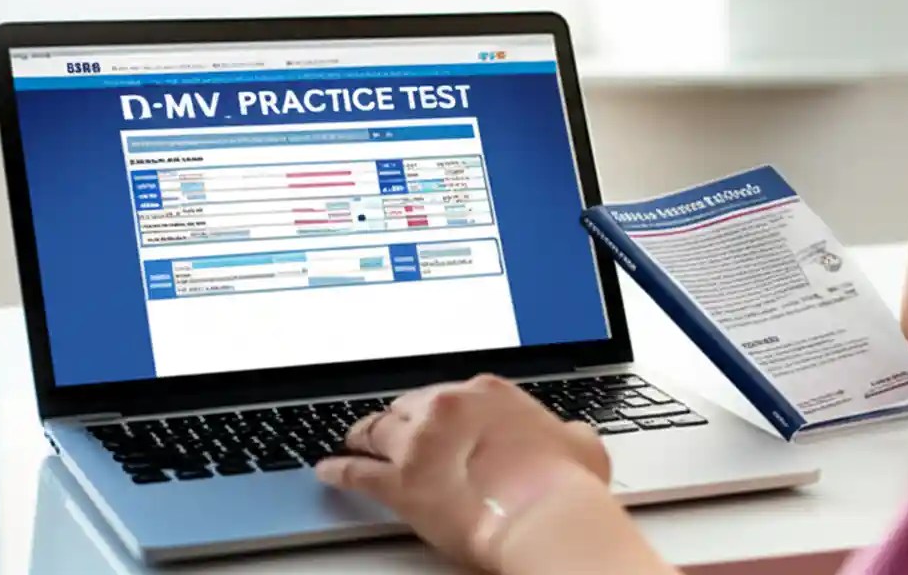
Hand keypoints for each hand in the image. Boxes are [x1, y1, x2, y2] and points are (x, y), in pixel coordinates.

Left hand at [315, 375, 611, 569]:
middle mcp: (447, 408)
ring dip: (362, 436)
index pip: (448, 394)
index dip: (438, 410)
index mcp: (487, 392)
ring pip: (376, 432)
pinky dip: (338, 470)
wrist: (544, 515)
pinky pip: (355, 472)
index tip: (434, 418)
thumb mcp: (580, 443)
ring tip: (352, 440)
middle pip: (408, 408)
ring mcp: (419, 444)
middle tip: (391, 430)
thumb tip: (571, 436)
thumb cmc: (564, 484)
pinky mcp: (399, 483)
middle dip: (399, 420)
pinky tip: (327, 469)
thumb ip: (567, 433)